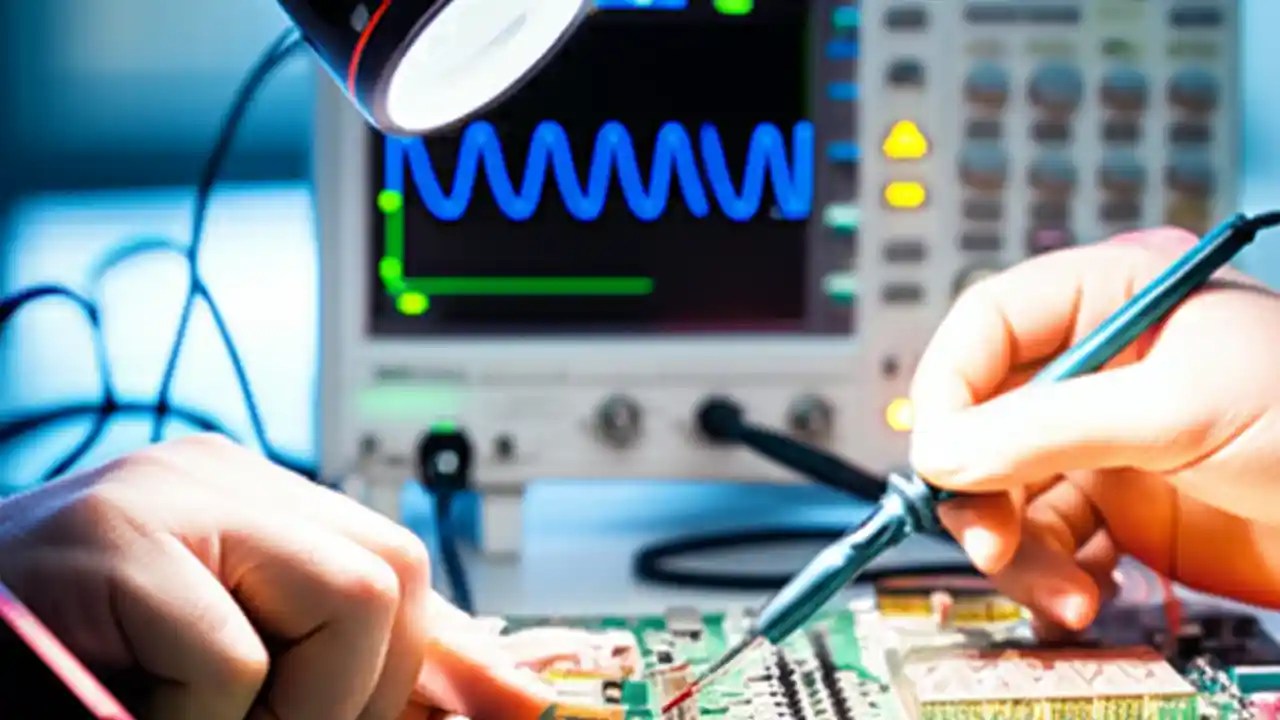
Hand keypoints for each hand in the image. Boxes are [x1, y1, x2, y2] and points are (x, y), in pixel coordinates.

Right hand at [0, 434, 554, 719]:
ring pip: (352, 596)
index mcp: (253, 501)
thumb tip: (484, 695)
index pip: (395, 560)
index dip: (460, 651)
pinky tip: (142, 709)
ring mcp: (169, 496)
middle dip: (372, 685)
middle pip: (395, 569)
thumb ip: (329, 665)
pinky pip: (234, 659)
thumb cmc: (79, 656)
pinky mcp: (113, 538)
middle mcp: (223, 477)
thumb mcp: (225, 661)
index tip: (518, 708)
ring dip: (304, 706)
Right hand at [908, 227, 1279, 635]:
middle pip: (981, 417)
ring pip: (1004, 489)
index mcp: (1109, 299)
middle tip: (991, 539)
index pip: (988, 326)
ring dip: (1015, 547)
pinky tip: (1087, 592)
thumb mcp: (1178, 409)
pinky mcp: (1117, 508)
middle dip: (978, 488)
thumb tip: (940, 454)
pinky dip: (1050, 573)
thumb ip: (1049, 428)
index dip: (949, 389)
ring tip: (1061, 591)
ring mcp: (1100, 440)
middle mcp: (1092, 368)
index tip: (941, 457)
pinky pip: (1045, 539)